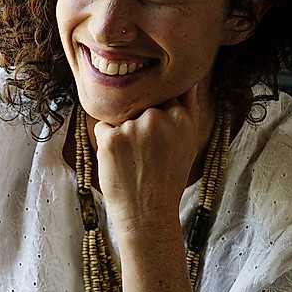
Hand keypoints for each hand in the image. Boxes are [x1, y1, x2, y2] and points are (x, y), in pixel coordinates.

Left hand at [94, 84, 210, 235]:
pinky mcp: (111, 138)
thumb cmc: (167, 178)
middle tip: (145, 154)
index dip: (155, 114)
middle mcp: (159, 117)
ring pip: (120, 116)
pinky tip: (119, 162)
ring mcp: (133, 127)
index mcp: (182, 116)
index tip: (157, 137)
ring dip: (122, 132)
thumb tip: (185, 79)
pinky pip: (102, 127)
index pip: (162, 96)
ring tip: (134, 160)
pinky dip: (106, 142)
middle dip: (137, 123)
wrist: (148, 212)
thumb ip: (187, 108)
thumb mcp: (188, 141)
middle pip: (139, 105)